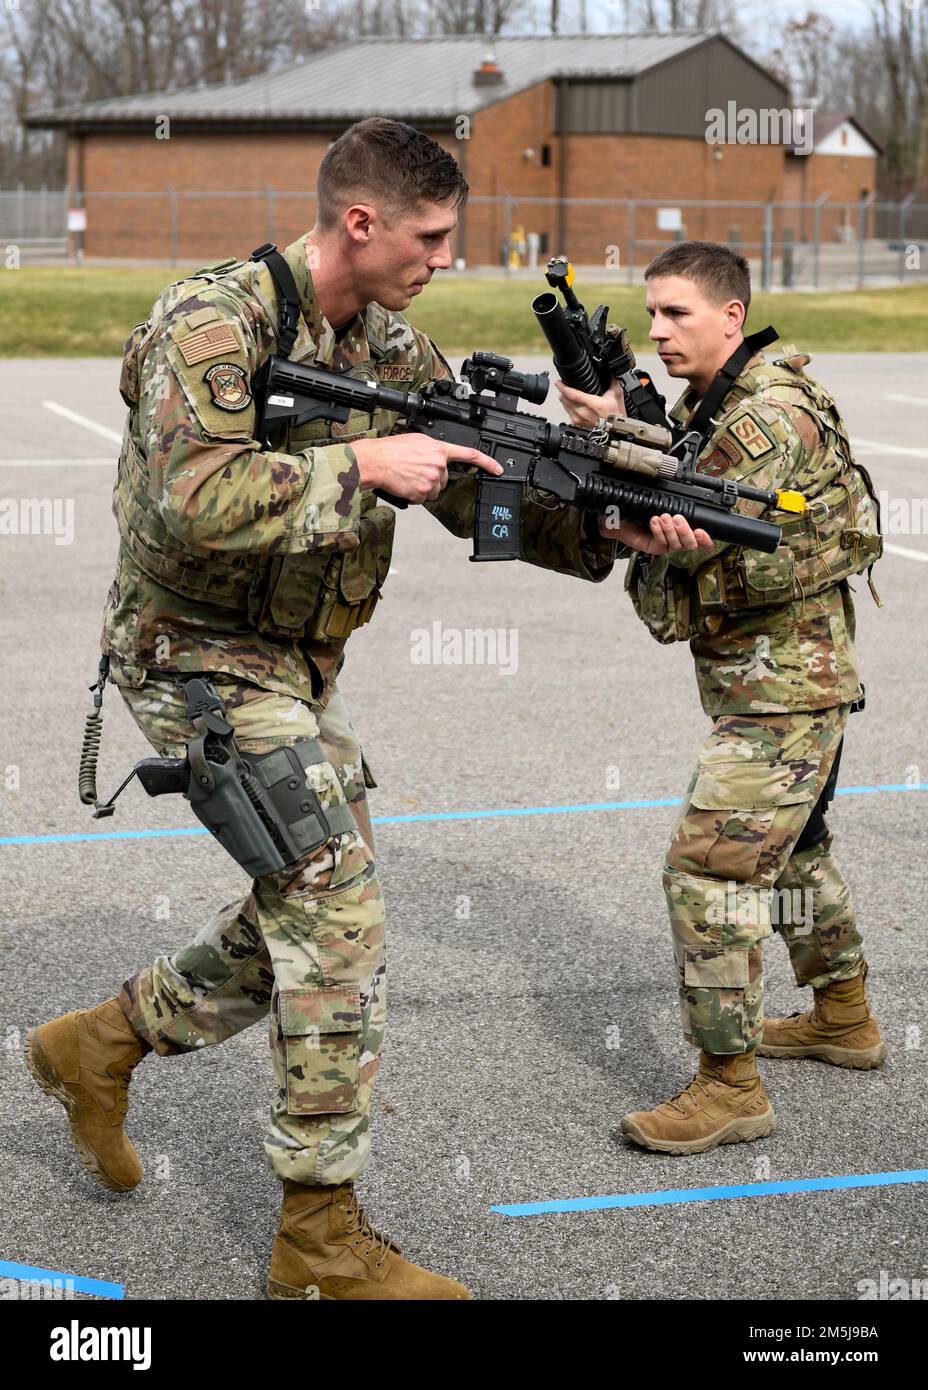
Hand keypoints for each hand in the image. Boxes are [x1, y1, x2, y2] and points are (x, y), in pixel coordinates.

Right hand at [353, 434, 501, 503]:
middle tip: (415, 471)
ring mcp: (432, 480)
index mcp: (439, 449)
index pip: (469, 454)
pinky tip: (405, 485)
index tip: (498, 469)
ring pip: (434, 491)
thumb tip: (438, 458)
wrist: (376, 461)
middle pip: (444, 479)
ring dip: (423, 487)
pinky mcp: (423, 493)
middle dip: (432, 478)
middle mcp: (439, 465)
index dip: (487, 462)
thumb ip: (432, 449)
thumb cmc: (391, 450)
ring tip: (408, 477)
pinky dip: (414, 495)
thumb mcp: (416, 441)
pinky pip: (423, 499)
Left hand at [555, 379, 626, 426]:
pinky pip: (568, 414)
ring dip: (564, 400)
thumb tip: (613, 370)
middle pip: (565, 399)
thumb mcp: (617, 395)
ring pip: (565, 407)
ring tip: (566, 394)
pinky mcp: (578, 425)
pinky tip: (572, 406)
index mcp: (590, 404)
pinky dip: (568, 408)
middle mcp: (582, 412)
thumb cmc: (616, 416)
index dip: (562, 387)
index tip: (558, 382)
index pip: (571, 394)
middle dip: (562, 392)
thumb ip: (614, 381)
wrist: (615, 432)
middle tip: (563, 386)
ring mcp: (578, 420)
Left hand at [599, 511, 712, 553]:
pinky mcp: (653, 548)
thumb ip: (671, 501)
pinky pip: (661, 544)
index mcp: (681, 529)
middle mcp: (675, 538)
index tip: (701, 530)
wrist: (617, 516)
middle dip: (686, 531)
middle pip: (690, 544)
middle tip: (678, 518)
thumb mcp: (657, 504)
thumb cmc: (639, 509)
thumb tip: (686, 495)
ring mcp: (664, 545)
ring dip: (671, 531)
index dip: (704, 539)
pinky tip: (654, 522)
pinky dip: (659, 532)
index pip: (699, 539)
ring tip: (664, 517)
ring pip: (676, 545)